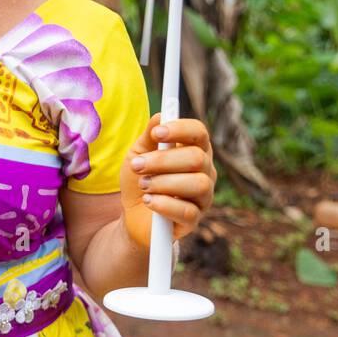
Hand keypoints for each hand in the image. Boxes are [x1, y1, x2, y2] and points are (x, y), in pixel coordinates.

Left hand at [119, 114, 216, 246]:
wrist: (132, 216)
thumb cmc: (139, 181)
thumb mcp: (138, 155)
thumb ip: (149, 136)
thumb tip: (160, 116)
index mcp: (194, 150)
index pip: (199, 133)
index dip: (181, 129)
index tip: (158, 133)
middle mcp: (205, 172)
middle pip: (197, 158)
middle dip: (163, 161)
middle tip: (138, 166)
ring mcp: (203, 197)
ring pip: (198, 184)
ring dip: (164, 183)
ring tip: (144, 185)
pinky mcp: (194, 220)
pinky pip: (188, 211)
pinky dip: (164, 204)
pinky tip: (149, 201)